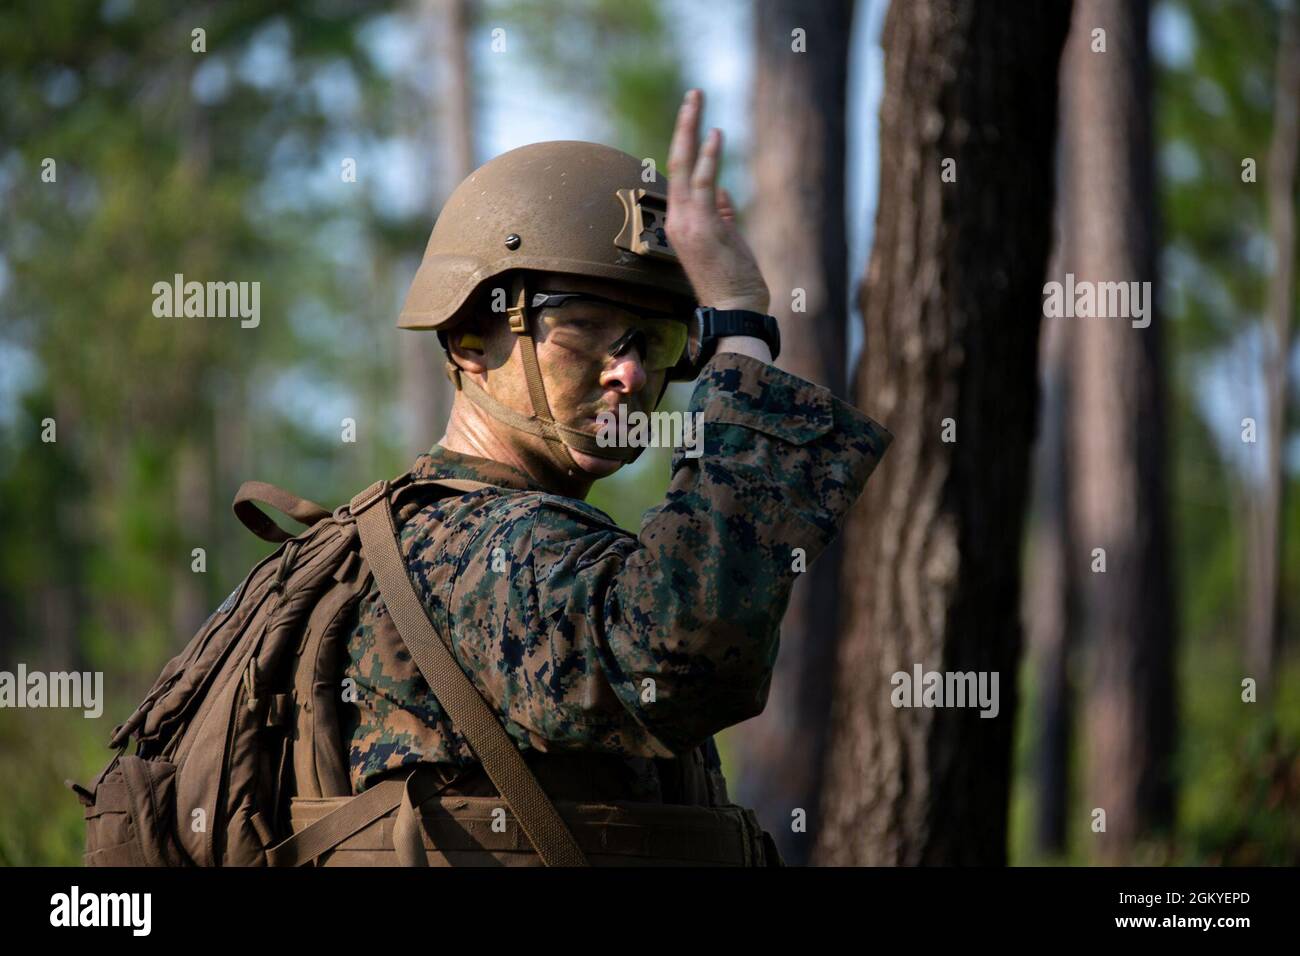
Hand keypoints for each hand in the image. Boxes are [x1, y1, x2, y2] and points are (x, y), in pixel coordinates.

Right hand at [665, 89, 769, 314]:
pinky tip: (715, 132)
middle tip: (693, 94)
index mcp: (680, 225)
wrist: (735, 311)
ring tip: (697, 97)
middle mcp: (677, 220)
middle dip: (684, 124)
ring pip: (684, 163)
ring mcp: (687, 222)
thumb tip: (722, 190)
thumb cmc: (733, 282)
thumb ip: (723, 214)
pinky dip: (709, 155)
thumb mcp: (727, 241)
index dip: (688, 145)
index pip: (680, 177)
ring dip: (691, 127)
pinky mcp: (703, 224)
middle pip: (675, 161)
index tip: (697, 119)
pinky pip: (703, 181)